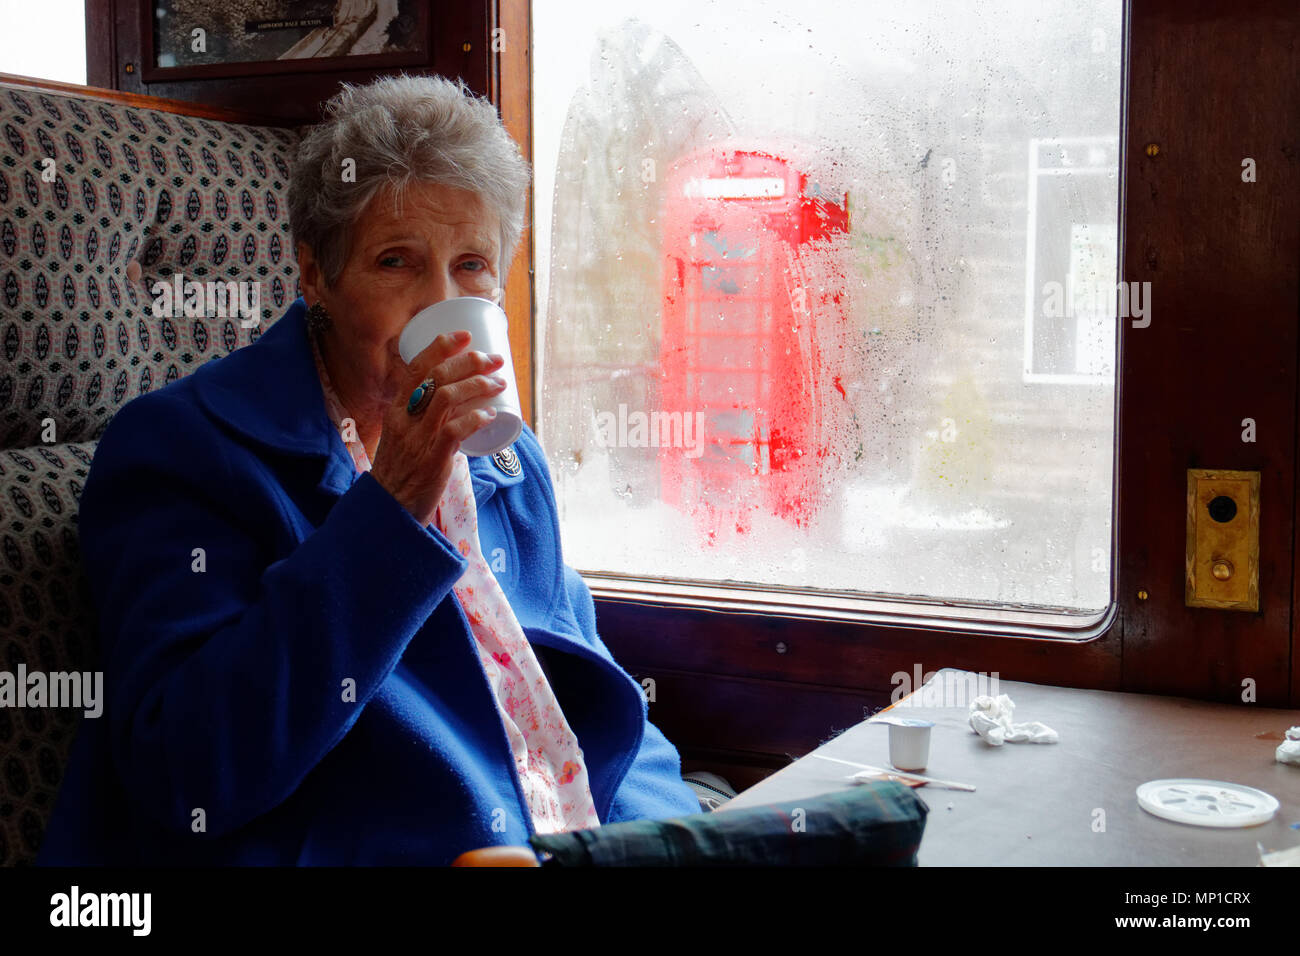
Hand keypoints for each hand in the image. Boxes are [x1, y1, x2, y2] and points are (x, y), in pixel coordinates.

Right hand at [369, 330, 507, 526]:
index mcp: (396, 408)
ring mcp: (418, 438)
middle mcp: (404, 419)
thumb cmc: (402, 470)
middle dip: (470, 361)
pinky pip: (455, 431)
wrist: (390, 508)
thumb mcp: (404, 435)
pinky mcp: (432, 459)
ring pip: (448, 398)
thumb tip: (460, 404)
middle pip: (437, 376)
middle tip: (495, 359)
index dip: (441, 346)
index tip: (465, 335)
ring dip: (478, 385)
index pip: (416, 366)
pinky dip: (475, 419)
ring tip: (499, 382)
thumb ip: (425, 418)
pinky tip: (491, 414)